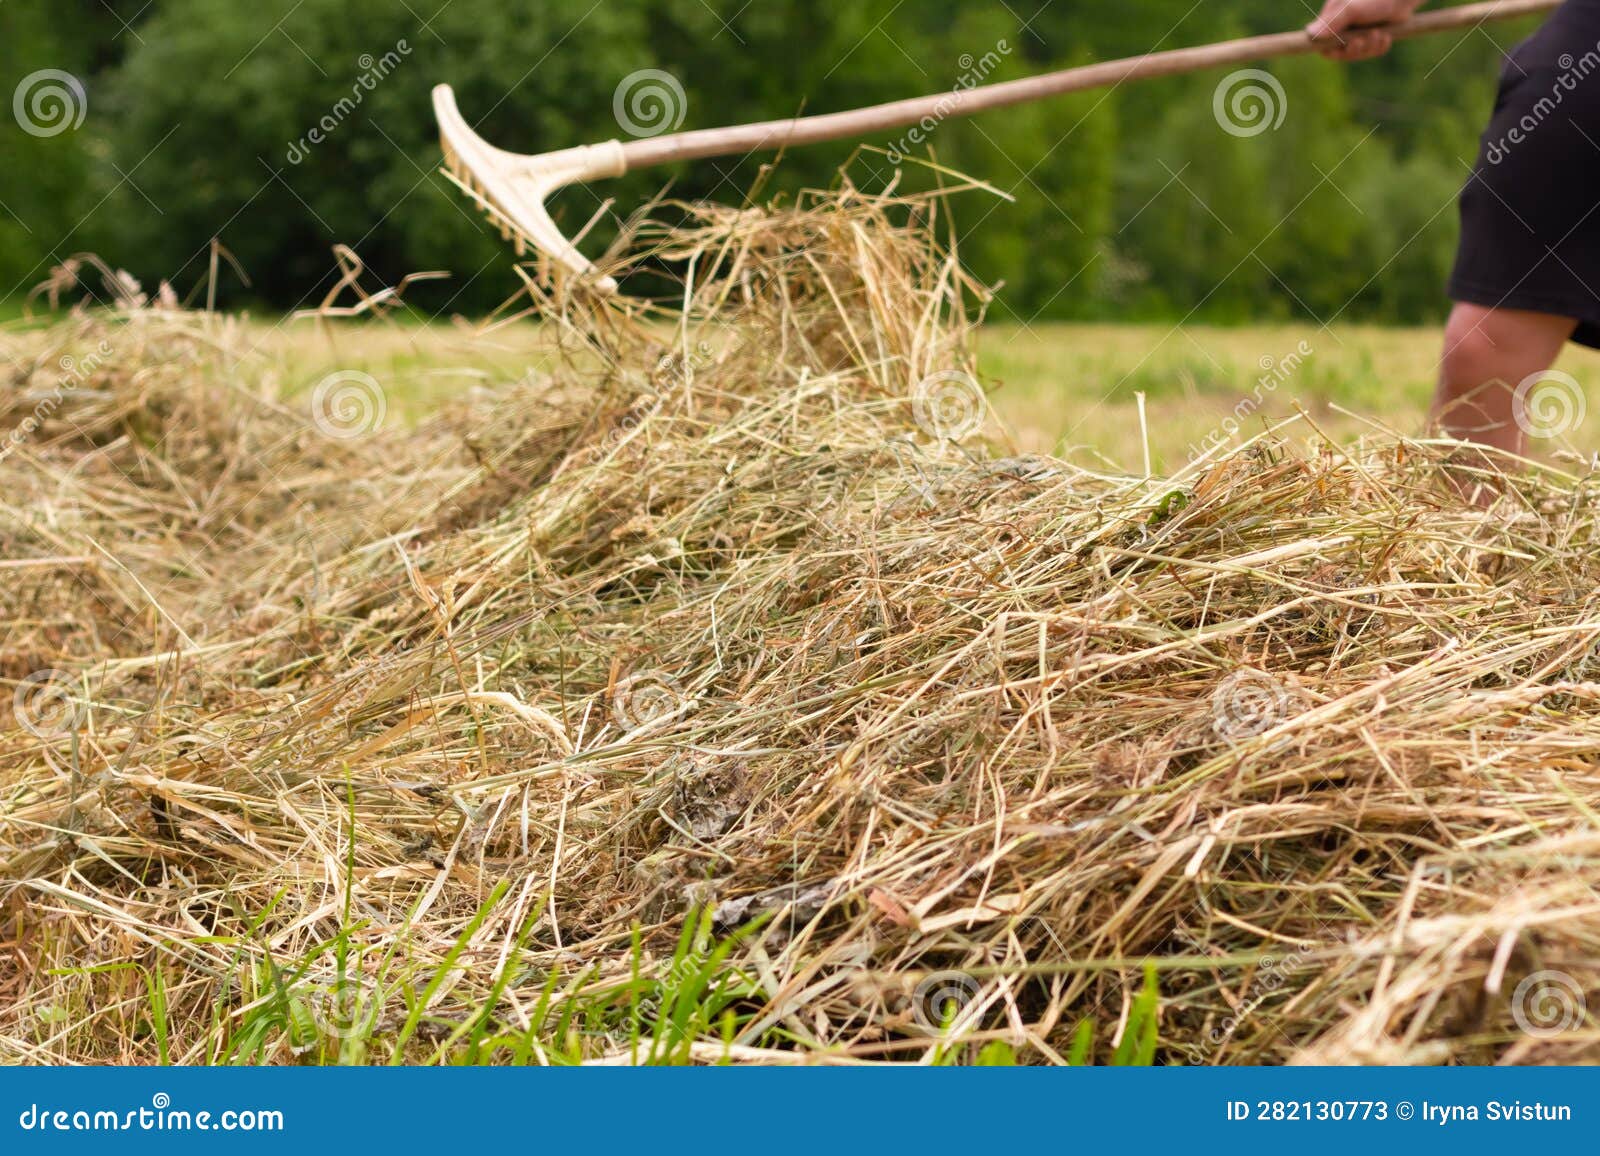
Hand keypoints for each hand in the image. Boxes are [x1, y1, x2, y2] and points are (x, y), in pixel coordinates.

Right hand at [1306, 0, 1420, 60]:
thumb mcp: (1351, 9)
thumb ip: (1331, 22)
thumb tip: (1309, 33)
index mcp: (1332, 19)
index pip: (1322, 43)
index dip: (1329, 51)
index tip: (1339, 50)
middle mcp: (1343, 27)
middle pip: (1340, 53)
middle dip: (1353, 50)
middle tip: (1363, 40)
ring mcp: (1358, 32)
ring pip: (1357, 54)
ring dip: (1369, 47)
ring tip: (1379, 34)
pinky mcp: (1373, 37)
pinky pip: (1372, 52)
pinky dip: (1379, 48)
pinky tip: (1386, 37)